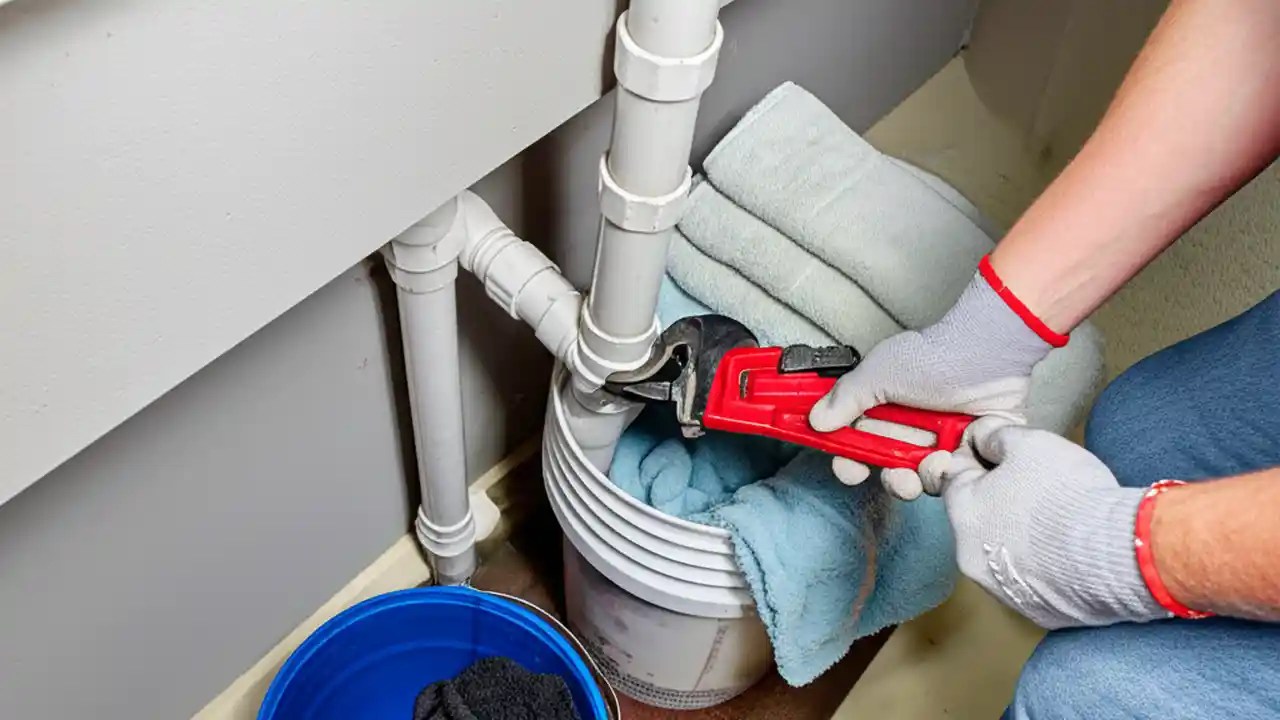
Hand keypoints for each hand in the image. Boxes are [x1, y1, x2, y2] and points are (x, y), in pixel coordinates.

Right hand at [809, 265, 1057, 498]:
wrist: (988, 353)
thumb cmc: (935, 354)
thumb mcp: (878, 372)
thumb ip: (845, 397)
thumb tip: (817, 420)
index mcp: (882, 412)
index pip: (856, 446)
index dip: (850, 461)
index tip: (850, 469)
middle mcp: (909, 431)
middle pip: (889, 470)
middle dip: (891, 479)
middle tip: (898, 474)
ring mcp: (941, 444)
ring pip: (922, 480)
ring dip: (924, 476)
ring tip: (935, 460)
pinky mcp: (971, 454)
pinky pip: (958, 479)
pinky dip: (956, 475)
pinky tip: (957, 458)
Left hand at [928, 418, 1162, 628]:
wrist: (1115, 554)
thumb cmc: (1066, 494)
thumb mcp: (1027, 443)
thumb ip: (994, 435)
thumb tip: (981, 438)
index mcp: (962, 514)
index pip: (955, 477)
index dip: (978, 459)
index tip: (1000, 453)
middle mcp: (970, 557)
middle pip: (978, 517)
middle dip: (1000, 498)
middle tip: (1038, 485)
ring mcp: (1001, 589)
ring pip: (1002, 551)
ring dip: (1021, 535)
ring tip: (1059, 520)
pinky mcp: (1034, 611)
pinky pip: (1031, 579)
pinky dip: (1044, 565)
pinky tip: (1070, 550)